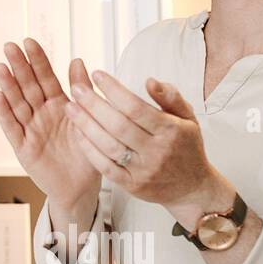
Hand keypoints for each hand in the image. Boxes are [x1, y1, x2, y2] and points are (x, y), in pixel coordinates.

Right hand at [0, 40, 101, 205]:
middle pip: (28, 87)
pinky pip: (12, 128)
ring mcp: (31, 130)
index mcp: (59, 105)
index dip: (37, 60)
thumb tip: (78, 60)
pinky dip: (4, 113)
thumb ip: (82, 91)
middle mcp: (42, 115)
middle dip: (19, 67)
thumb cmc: (87, 154)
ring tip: (0, 67)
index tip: (29, 41)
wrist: (81, 188)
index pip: (46, 78)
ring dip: (8, 86)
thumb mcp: (89, 120)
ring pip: (17, 104)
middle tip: (9, 46)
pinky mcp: (24, 148)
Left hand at [63, 70, 233, 224]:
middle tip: (76, 89)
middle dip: (93, 105)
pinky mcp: (132, 186)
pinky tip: (78, 133)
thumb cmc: (186, 147)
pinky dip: (89, 149)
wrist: (192, 188)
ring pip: (109, 146)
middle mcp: (157, 151)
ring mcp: (143, 171)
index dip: (114, 90)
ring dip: (86, 126)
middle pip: (119, 126)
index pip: (136, 108)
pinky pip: (105, 167)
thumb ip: (170, 96)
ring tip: (71, 108)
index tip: (97, 75)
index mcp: (171, 131)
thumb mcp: (188, 118)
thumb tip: (149, 81)